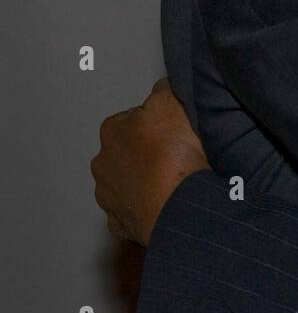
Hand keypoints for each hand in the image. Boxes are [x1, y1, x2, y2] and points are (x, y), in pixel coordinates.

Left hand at [91, 79, 209, 246]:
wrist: (179, 209)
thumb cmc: (173, 156)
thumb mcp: (172, 102)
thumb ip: (162, 89)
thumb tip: (161, 88)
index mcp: (111, 131)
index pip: (135, 118)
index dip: (159, 123)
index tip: (178, 132)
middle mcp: (103, 163)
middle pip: (129, 152)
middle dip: (148, 154)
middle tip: (179, 157)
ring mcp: (109, 197)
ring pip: (128, 184)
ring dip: (146, 183)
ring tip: (176, 184)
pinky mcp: (121, 224)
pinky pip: (132, 213)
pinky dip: (146, 210)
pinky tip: (166, 205)